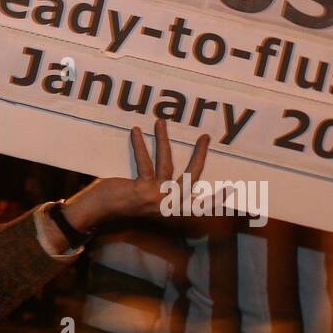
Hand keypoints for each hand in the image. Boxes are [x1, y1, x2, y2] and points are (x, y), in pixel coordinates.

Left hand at [61, 118, 210, 232]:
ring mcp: (157, 198)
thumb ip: (159, 189)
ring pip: (166, 163)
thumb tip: (167, 172)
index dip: (215, 199)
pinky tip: (136, 132)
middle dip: (199, 156)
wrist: (101, 210)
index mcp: (171, 209)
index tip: (230, 188)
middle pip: (191, 178)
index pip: (198, 204)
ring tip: (161, 123)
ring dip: (163, 140)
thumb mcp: (146, 198)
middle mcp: (168, 205)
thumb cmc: (123, 200)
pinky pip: (145, 162)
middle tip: (205, 137)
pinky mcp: (143, 190)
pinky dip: (140, 145)